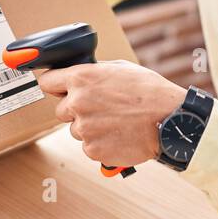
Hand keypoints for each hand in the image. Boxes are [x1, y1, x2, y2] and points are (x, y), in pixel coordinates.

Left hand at [36, 60, 186, 168]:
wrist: (170, 120)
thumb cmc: (150, 92)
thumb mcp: (120, 69)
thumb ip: (94, 73)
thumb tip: (81, 78)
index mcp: (81, 78)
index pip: (47, 82)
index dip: (55, 86)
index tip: (59, 90)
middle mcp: (77, 102)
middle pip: (60, 111)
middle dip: (75, 111)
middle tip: (99, 110)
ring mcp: (83, 128)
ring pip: (76, 130)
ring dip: (90, 128)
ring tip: (115, 123)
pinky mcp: (92, 149)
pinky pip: (89, 147)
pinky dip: (100, 143)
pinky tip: (118, 135)